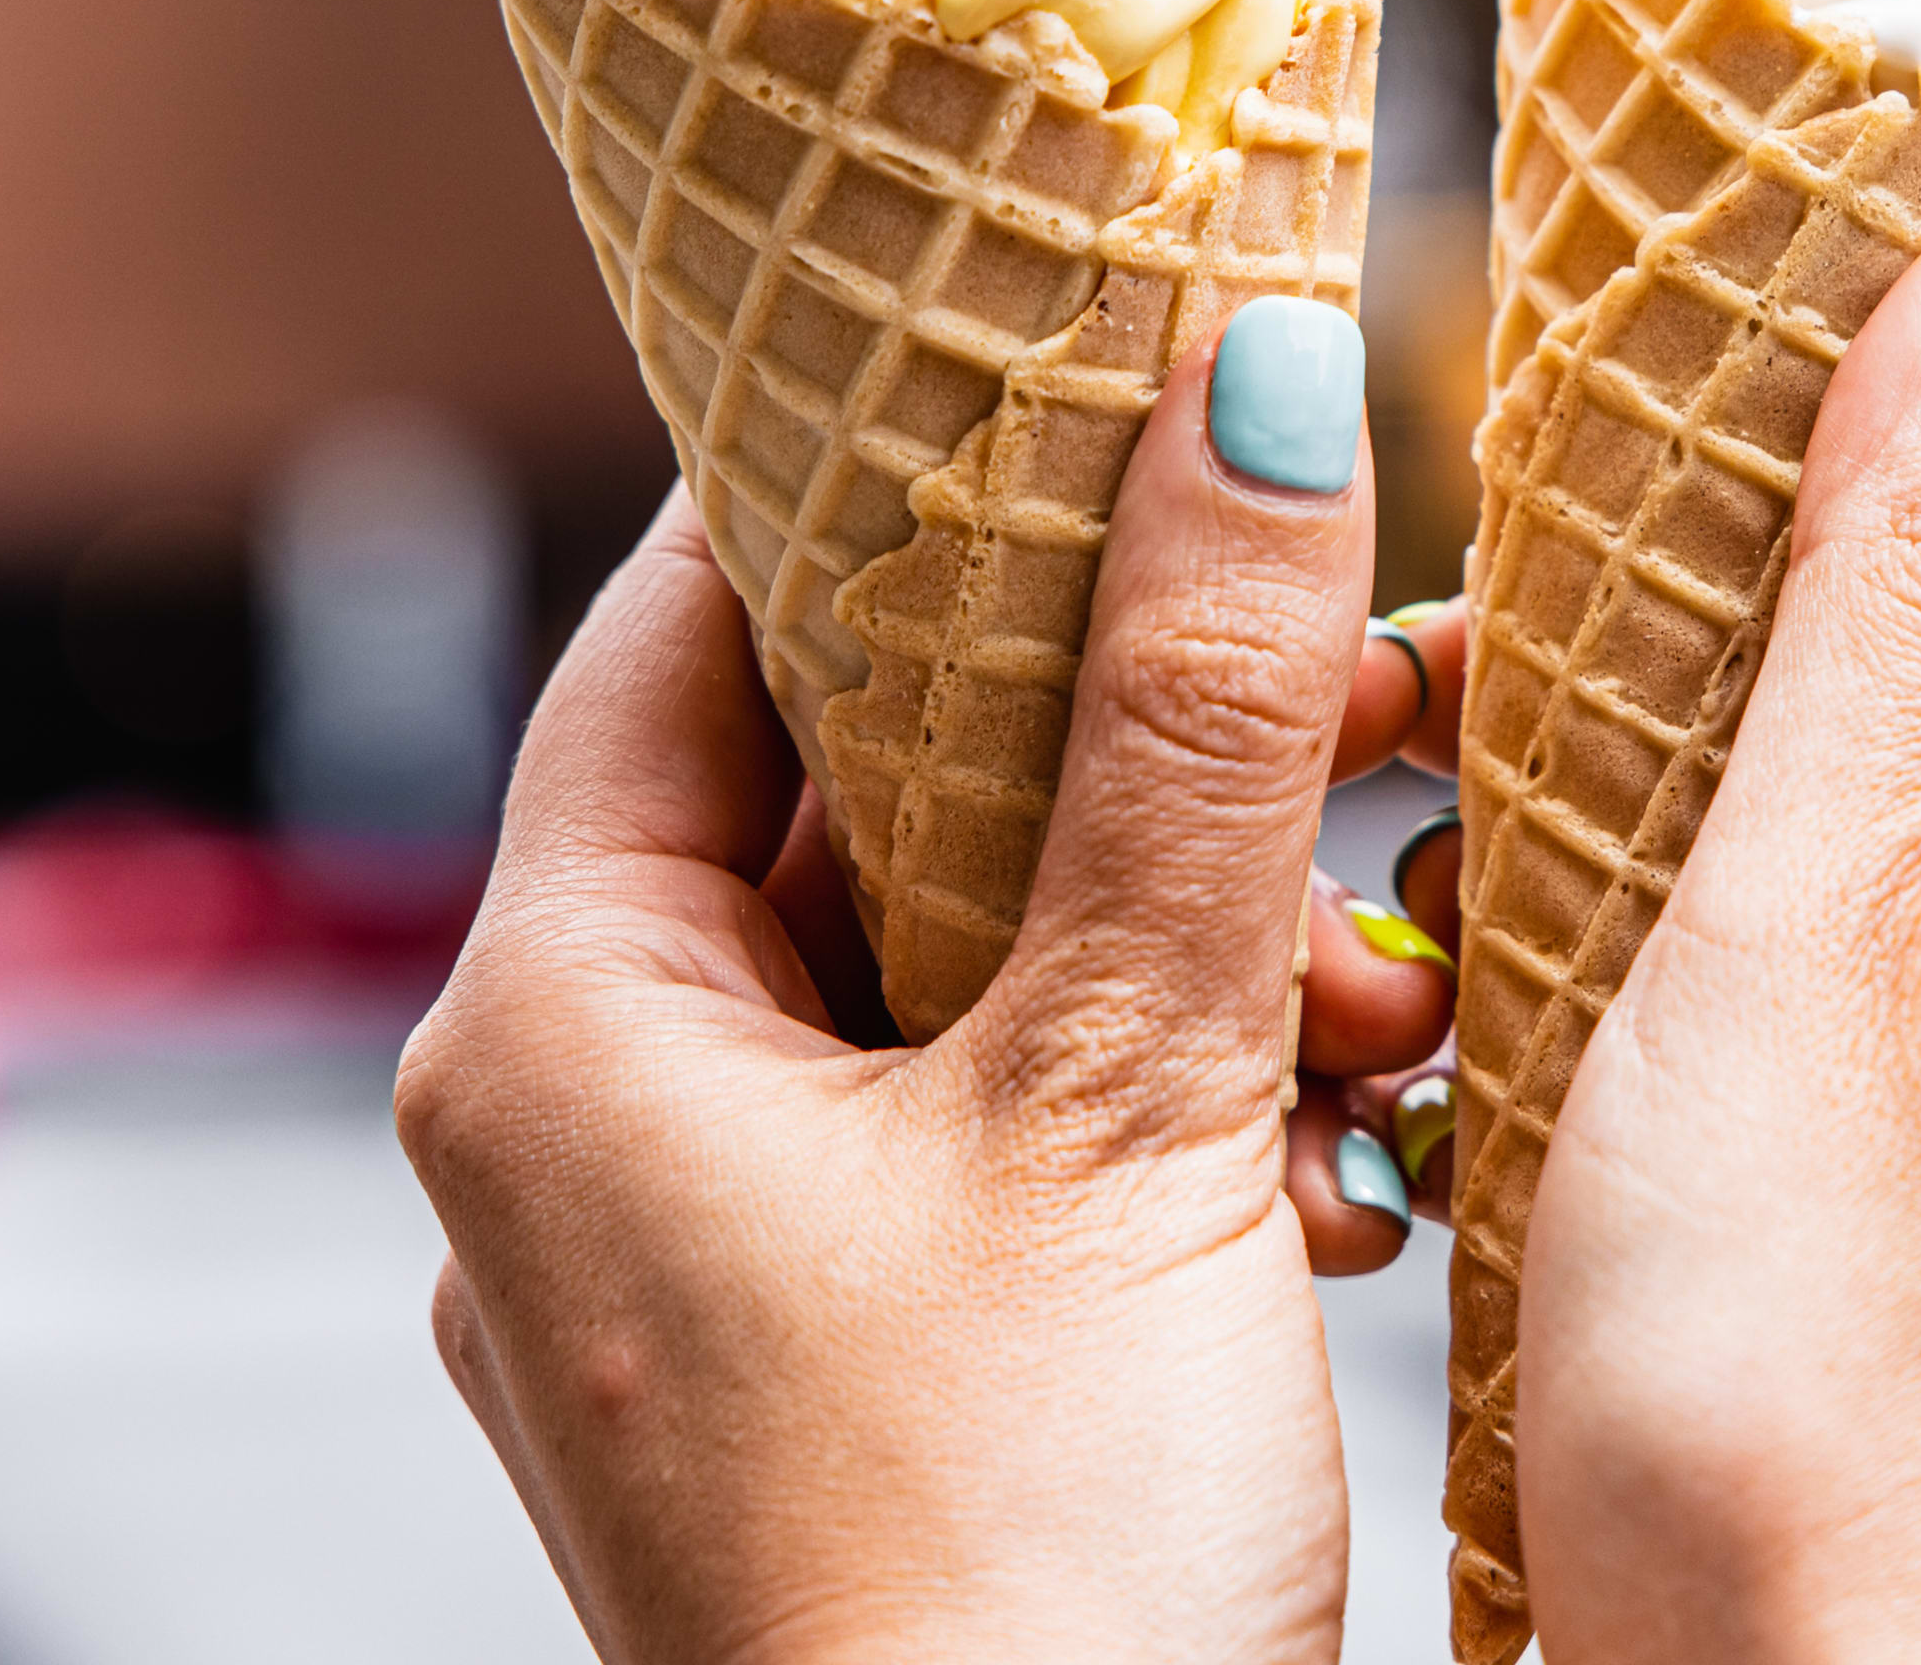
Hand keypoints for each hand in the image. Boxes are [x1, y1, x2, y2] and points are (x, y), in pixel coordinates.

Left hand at [397, 298, 1451, 1664]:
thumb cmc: (1001, 1589)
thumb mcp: (1123, 1094)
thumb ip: (1195, 733)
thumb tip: (1253, 393)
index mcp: (560, 1023)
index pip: (686, 619)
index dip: (883, 478)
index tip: (1076, 378)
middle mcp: (596, 1129)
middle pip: (845, 790)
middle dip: (1111, 734)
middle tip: (1316, 662)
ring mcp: (710, 1266)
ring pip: (949, 964)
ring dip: (1172, 925)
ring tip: (1360, 964)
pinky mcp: (837, 1367)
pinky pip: (986, 1125)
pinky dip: (1151, 1084)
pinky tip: (1324, 1128)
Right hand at [1512, 219, 1920, 1663]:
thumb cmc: (1825, 1346)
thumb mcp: (1832, 892)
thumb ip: (1903, 588)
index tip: (1741, 404)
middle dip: (1713, 626)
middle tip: (1507, 649)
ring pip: (1806, 843)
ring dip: (1621, 803)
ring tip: (1443, 837)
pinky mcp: (1855, 1215)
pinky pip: (1738, 999)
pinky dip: (1606, 961)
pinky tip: (1480, 1005)